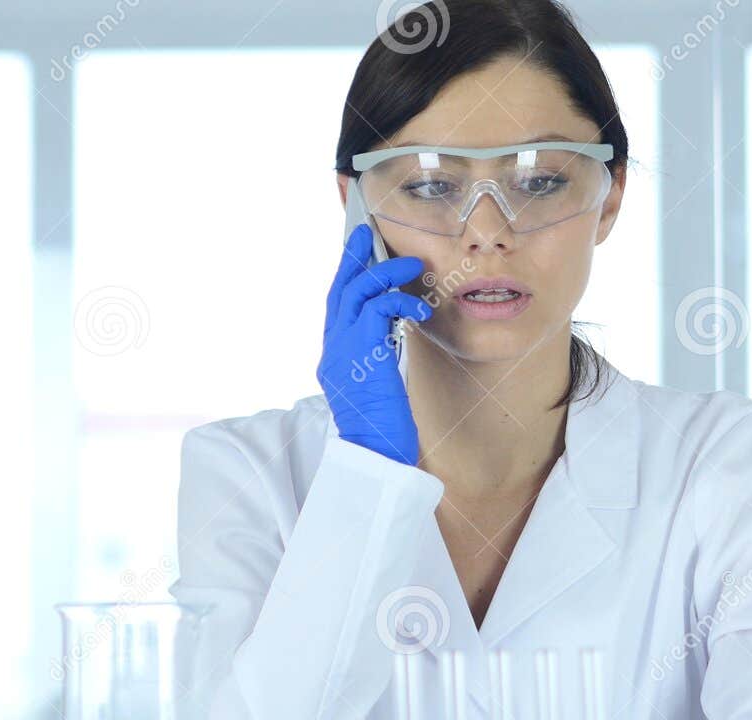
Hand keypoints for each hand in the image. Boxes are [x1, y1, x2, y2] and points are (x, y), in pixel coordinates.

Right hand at [315, 223, 433, 465]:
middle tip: (365, 233)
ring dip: (384, 274)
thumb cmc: (383, 428)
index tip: (355, 250)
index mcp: (334, 358)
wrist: (376, 455)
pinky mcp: (363, 353)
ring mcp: (343, 351)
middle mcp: (332, 350)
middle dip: (352, 258)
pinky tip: (419, 309)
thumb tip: (390, 332)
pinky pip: (376, 310)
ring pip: (356, 293)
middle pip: (338, 291)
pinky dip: (398, 301)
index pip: (336, 307)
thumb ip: (376, 355)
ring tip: (412, 267)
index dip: (345, 275)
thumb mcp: (377, 385)